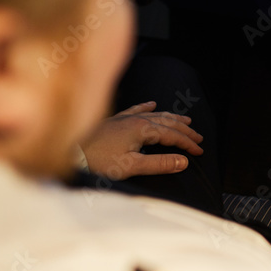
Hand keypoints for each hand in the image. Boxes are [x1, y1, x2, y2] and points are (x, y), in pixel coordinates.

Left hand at [80, 102, 203, 178]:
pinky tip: (152, 104)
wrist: (71, 152)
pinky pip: (136, 109)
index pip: (173, 135)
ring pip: (155, 114)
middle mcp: (136, 119)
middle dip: (185, 130)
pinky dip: (147, 107)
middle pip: (167, 122)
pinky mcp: (115, 120)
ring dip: (172, 117)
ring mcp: (125, 118)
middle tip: (199, 138)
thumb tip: (183, 161)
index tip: (199, 151)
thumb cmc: (99, 161)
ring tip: (186, 120)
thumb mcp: (132, 166)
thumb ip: (159, 163)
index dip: (188, 143)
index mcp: (143, 129)